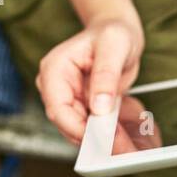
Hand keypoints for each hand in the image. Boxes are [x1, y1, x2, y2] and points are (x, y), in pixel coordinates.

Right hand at [37, 15, 159, 152]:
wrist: (118, 33)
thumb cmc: (114, 33)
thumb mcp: (115, 46)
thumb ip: (106, 75)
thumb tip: (99, 108)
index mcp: (54, 69)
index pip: (57, 109)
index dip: (77, 127)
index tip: (103, 136)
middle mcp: (54, 85)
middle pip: (66, 123)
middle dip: (90, 135)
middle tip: (118, 143)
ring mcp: (65, 97)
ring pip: (76, 129)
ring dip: (98, 136)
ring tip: (122, 140)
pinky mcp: (78, 105)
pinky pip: (87, 126)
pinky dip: (103, 131)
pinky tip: (119, 131)